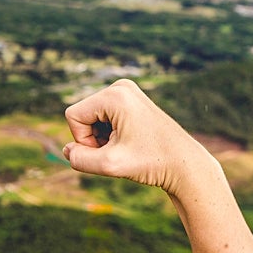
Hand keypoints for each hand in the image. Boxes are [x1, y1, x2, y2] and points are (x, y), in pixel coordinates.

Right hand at [62, 79, 213, 196]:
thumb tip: (67, 150)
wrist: (185, 163)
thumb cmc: (151, 163)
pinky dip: (109, 133)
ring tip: (124, 148)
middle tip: (117, 152)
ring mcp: (127, 92)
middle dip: (92, 138)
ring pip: (91, 117)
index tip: (106, 152)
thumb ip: (80, 159)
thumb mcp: (110, 165)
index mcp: (115, 95)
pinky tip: (128, 143)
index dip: (82, 139)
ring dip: (100, 137)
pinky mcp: (131, 100)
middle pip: (82, 115)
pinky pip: (103, 117)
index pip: (73, 116)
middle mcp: (120, 87)